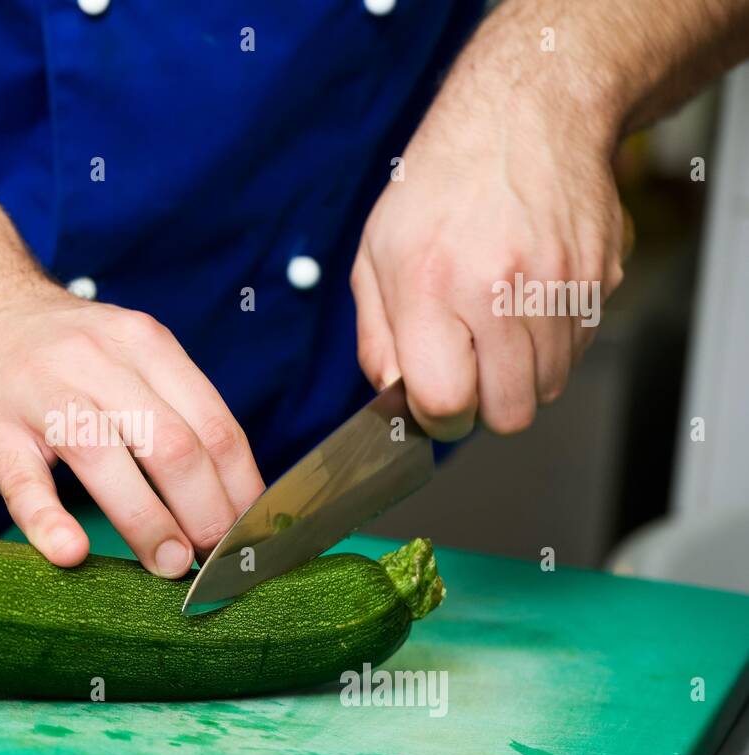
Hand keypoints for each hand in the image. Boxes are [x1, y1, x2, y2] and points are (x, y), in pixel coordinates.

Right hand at [0, 285, 265, 576]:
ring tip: (171, 566)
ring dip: (147, 523)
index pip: (213, 425)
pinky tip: (71, 553)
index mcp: (145, 345)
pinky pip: (25, 482)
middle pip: (172, 445)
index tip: (252, 537)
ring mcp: (40, 394)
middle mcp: (97, 362)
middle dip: (206, 512)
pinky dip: (48, 521)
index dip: (241, 490)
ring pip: (105, 460)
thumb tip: (235, 501)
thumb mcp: (127, 359)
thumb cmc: (62, 359)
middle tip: (218, 562)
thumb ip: (175, 413)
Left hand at [352, 50, 626, 439]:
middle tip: (467, 369)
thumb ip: (377, 338)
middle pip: (509, 412)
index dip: (437, 417)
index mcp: (432, 283)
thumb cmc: (440, 185)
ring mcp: (559, 284)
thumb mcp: (376, 255)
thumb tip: (393, 396)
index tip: (433, 400)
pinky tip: (527, 300)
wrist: (525, 116)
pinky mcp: (601, 278)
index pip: (446, 403)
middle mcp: (499, 287)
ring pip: (549, 387)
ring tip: (495, 326)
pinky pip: (577, 349)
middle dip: (484, 404)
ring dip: (520, 374)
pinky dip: (552, 343)